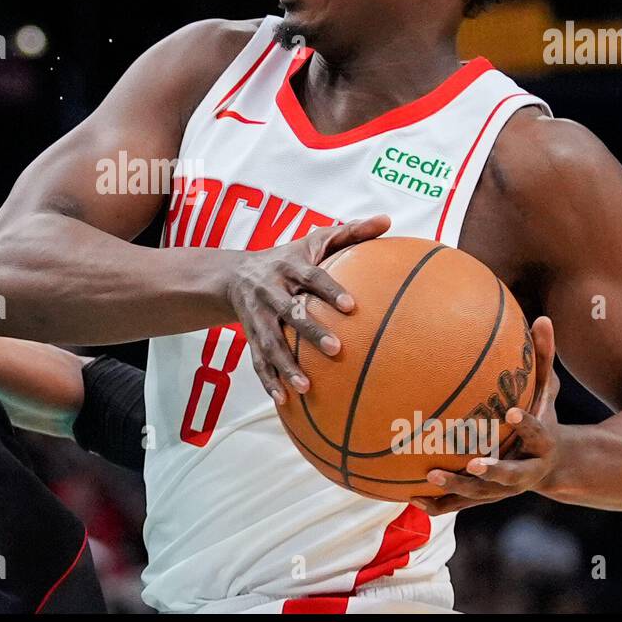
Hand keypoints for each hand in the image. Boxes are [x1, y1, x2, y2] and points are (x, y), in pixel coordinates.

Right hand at [224, 215, 390, 404]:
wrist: (234, 275)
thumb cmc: (288, 257)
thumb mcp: (314, 240)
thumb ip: (350, 231)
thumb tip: (387, 220)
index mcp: (288, 266)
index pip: (310, 276)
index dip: (329, 290)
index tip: (351, 306)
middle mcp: (269, 291)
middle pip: (288, 312)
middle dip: (309, 331)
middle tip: (336, 349)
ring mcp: (256, 317)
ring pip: (269, 343)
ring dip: (285, 366)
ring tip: (306, 387)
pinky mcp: (249, 337)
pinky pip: (257, 361)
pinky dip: (268, 381)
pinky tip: (284, 401)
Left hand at [410, 315, 561, 515]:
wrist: (551, 465)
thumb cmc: (543, 416)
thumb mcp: (548, 389)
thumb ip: (544, 357)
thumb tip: (542, 317)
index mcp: (543, 444)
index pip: (539, 433)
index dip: (529, 426)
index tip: (512, 416)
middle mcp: (525, 472)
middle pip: (510, 476)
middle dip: (492, 471)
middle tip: (472, 462)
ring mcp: (503, 489)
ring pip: (480, 495)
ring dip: (456, 489)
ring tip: (430, 476)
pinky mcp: (484, 497)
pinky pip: (459, 504)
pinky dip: (437, 503)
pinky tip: (408, 495)